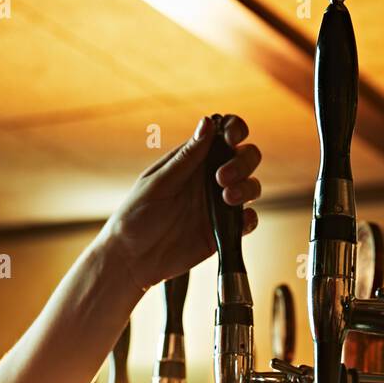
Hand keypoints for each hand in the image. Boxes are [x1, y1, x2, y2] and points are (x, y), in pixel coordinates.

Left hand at [96, 114, 260, 291]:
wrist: (133, 259)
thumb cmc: (136, 217)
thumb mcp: (159, 183)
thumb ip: (187, 157)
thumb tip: (207, 123)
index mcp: (192, 160)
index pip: (223, 134)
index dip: (235, 130)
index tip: (232, 138)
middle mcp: (208, 179)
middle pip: (244, 157)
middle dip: (242, 162)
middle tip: (221, 178)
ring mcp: (217, 205)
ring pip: (250, 186)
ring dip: (247, 188)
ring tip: (227, 199)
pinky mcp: (223, 231)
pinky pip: (247, 221)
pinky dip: (249, 219)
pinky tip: (238, 222)